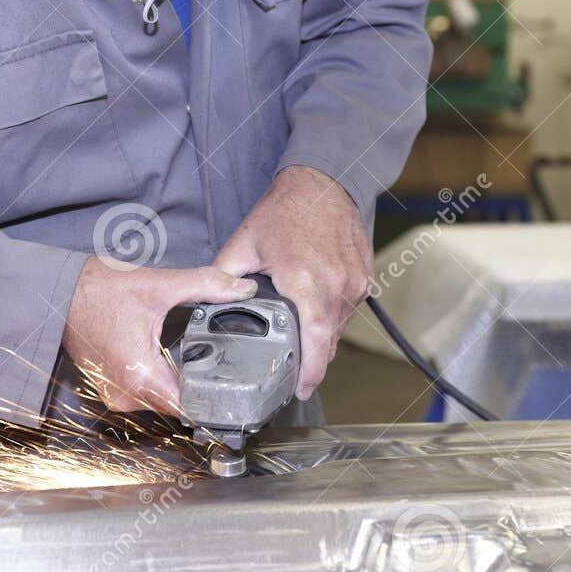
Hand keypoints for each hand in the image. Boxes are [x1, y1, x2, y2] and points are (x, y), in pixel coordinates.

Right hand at [62, 259, 257, 414]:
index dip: (214, 402)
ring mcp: (114, 392)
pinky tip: (168, 357)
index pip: (188, 408)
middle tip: (223, 366)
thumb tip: (242, 289)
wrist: (58, 290)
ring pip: (160, 398)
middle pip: (177, 404)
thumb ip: (206, 285)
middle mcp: (125, 393)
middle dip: (199, 386)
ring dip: (178, 382)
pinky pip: (144, 391)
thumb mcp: (160, 285)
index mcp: (140, 376)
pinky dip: (159, 378)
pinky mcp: (109, 386)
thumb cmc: (98, 289)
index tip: (235, 395)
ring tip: (196, 358)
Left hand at [214, 165, 371, 399]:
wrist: (322, 182)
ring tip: (305, 346)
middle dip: (314, 362)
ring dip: (324, 339)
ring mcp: (354, 280)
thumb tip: (206, 305)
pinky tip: (318, 316)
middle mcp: (336, 283)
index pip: (315, 336)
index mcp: (304, 278)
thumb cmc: (285, 210)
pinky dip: (335, 318)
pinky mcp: (364, 275)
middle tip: (297, 377)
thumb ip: (224, 278)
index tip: (303, 389)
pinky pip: (350, 308)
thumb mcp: (244, 242)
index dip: (312, 369)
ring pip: (341, 326)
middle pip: (329, 339)